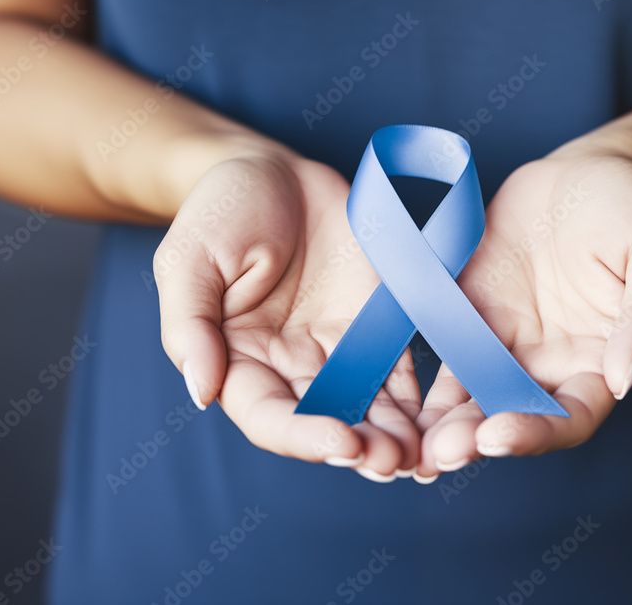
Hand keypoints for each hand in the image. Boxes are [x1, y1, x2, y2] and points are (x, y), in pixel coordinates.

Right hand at [153, 154, 420, 479]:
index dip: (304, 435)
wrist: (273, 170)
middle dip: (361, 446)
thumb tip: (201, 392)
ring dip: (395, 434)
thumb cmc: (220, 211)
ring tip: (424, 454)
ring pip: (368, 406)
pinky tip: (442, 419)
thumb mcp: (188, 260)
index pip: (269, 415)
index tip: (343, 443)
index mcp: (239, 360)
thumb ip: (190, 326)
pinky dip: (421, 400)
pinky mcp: (377, 327)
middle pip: (326, 421)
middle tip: (394, 462)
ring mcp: (338, 350)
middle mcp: (291, 367)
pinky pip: (401, 370)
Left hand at [415, 152, 631, 477]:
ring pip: (469, 394)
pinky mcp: (470, 311)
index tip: (498, 436)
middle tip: (441, 453)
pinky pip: (442, 347)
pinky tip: (389, 393)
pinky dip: (419, 376)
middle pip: (511, 416)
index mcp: (599, 362)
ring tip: (410, 442)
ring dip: (440, 422)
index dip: (537, 433)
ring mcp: (505, 341)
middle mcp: (548, 364)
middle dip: (476, 438)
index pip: (570, 416)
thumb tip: (623, 378)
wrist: (590, 169)